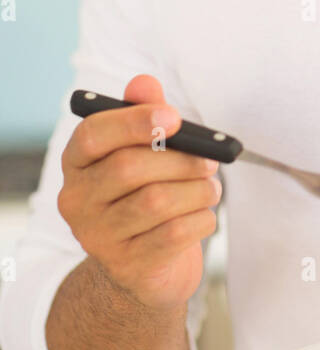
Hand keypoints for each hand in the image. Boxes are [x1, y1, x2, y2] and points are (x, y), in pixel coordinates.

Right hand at [57, 73, 221, 310]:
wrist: (145, 266)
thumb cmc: (146, 193)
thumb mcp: (144, 151)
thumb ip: (144, 113)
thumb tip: (145, 83)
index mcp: (77, 163)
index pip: (92, 135)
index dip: (134, 122)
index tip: (174, 117)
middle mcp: (77, 200)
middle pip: (129, 168)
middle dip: (181, 159)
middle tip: (210, 160)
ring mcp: (97, 237)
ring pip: (156, 202)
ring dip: (197, 190)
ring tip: (211, 189)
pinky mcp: (126, 266)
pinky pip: (173, 234)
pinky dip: (200, 219)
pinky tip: (203, 215)